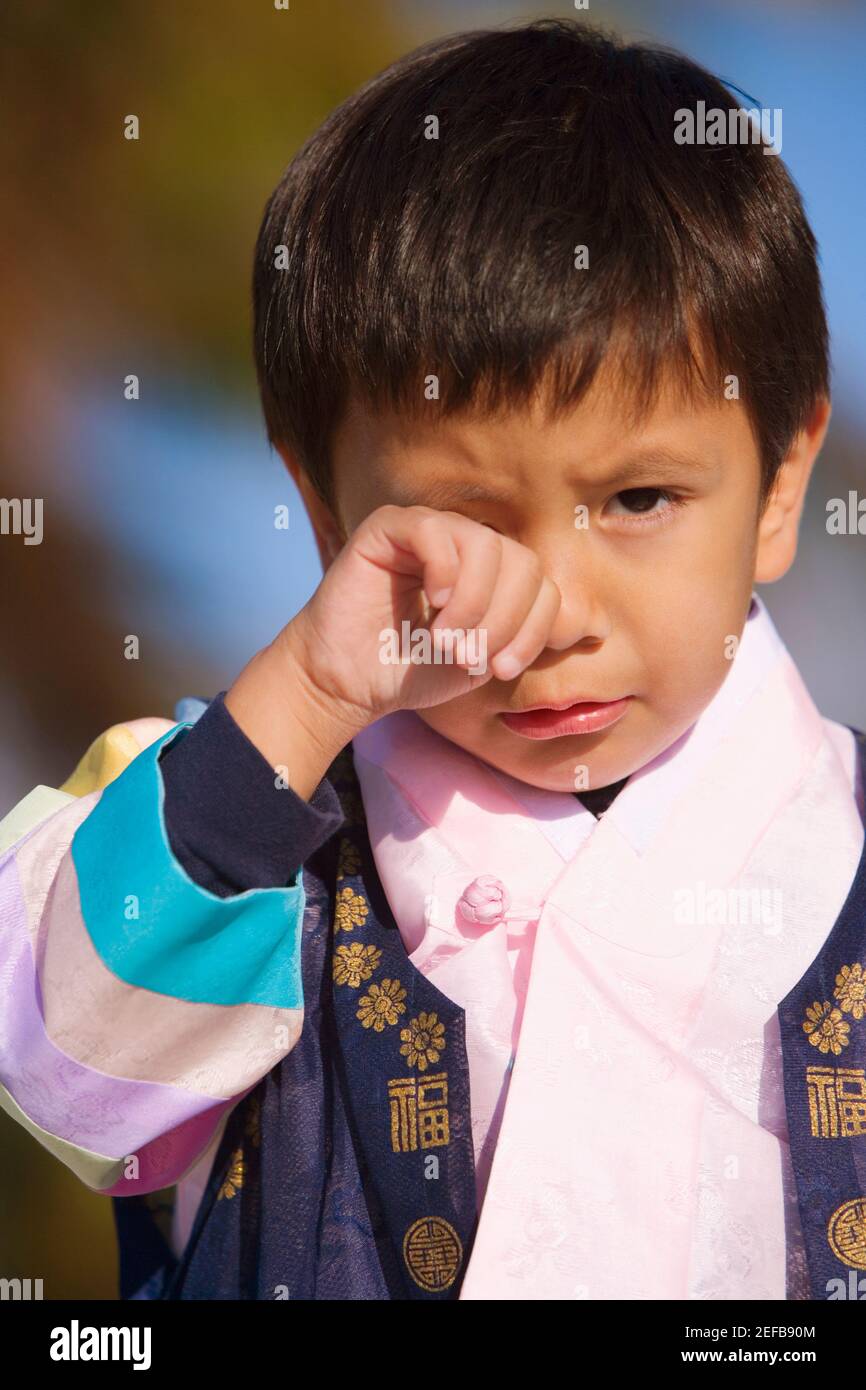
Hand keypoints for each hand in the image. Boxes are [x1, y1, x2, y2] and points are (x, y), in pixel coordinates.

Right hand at [284, 503, 562, 727]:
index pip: (540, 583)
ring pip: (485, 545)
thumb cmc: (413, 670)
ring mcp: (428, 530)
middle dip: (505, 619)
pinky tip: (431, 602)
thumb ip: (525, 634)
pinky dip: (444, 570)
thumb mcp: (484, 656)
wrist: (349, 683)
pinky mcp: (389, 527)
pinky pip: (435, 531)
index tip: (501, 668)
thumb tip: (594, 628)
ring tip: (446, 640)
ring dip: (474, 603)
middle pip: (521, 561)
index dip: (532, 628)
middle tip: (471, 657)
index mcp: (492, 572)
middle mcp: (464, 543)